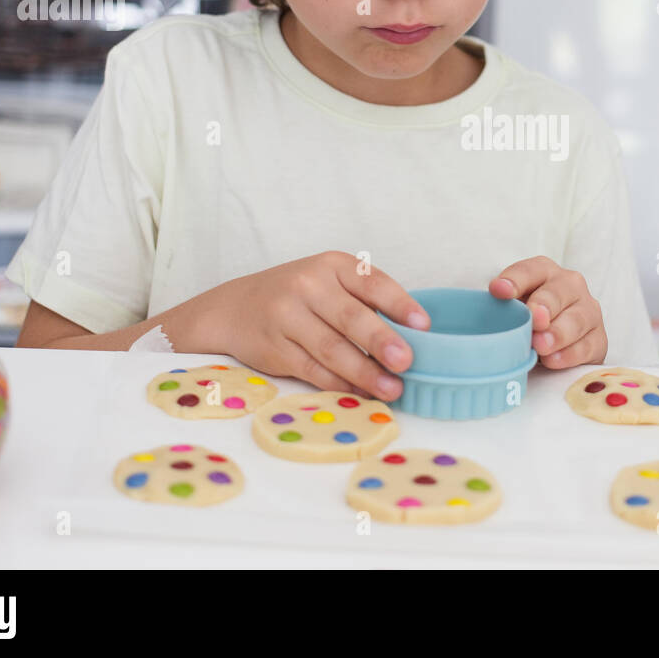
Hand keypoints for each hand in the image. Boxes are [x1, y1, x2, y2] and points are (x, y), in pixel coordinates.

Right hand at [174, 251, 426, 399]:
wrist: (234, 308)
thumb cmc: (299, 295)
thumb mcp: (329, 281)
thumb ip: (364, 301)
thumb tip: (413, 338)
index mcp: (332, 265)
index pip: (371, 282)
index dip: (399, 304)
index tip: (423, 325)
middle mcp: (308, 285)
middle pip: (350, 317)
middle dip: (381, 341)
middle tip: (407, 362)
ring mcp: (287, 316)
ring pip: (332, 349)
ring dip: (365, 373)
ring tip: (392, 388)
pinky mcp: (275, 348)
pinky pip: (313, 369)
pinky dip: (340, 384)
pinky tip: (362, 393)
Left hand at [488, 256, 605, 367]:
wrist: (554, 345)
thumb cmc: (526, 322)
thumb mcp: (512, 310)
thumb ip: (505, 310)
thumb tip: (489, 318)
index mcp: (544, 272)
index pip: (530, 270)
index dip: (514, 280)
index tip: (498, 290)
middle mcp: (570, 285)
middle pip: (559, 292)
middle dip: (545, 305)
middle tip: (534, 319)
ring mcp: (588, 311)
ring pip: (577, 319)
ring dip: (558, 333)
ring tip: (541, 346)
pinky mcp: (598, 339)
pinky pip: (587, 345)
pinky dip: (570, 354)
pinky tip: (553, 360)